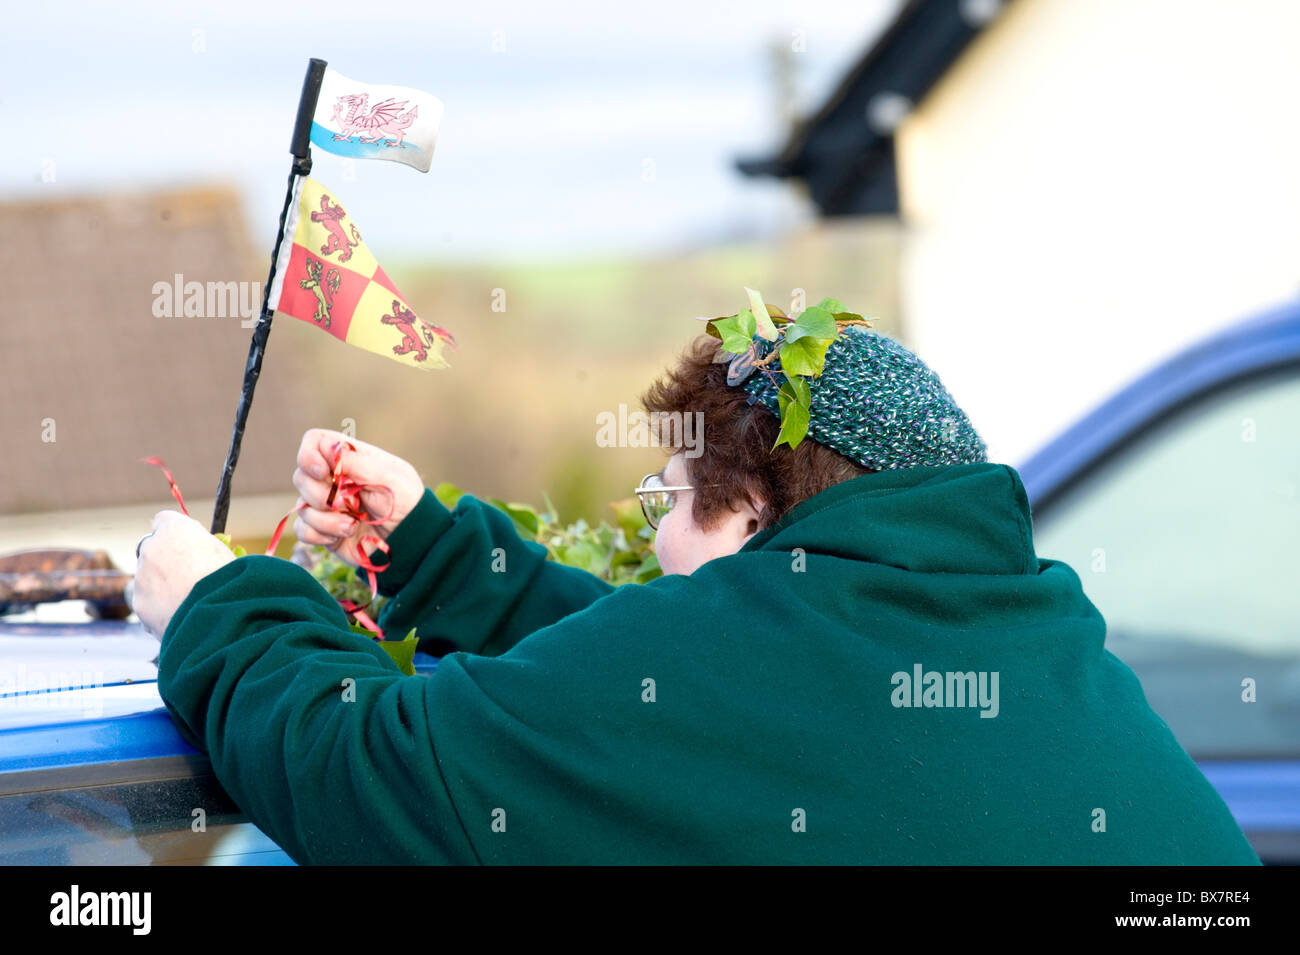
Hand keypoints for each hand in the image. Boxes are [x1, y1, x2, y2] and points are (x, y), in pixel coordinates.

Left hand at [130, 510, 236, 638]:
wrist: (218, 615)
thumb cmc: (232, 580)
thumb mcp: (226, 553)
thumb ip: (205, 546)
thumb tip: (201, 551)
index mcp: (176, 529)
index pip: (164, 520)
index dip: (175, 534)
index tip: (186, 545)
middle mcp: (152, 547)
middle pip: (153, 549)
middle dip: (165, 560)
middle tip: (187, 575)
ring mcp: (142, 576)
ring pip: (148, 578)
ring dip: (162, 586)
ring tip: (188, 602)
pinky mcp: (139, 603)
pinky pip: (149, 603)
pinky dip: (160, 609)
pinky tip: (181, 616)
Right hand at [291, 429, 424, 567]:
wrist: (411, 540)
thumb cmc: (407, 503)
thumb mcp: (389, 477)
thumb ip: (357, 463)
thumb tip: (327, 447)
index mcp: (350, 458)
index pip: (314, 442)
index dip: (309, 455)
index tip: (323, 472)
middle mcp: (333, 479)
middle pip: (301, 476)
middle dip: (319, 494)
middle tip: (346, 505)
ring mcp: (326, 506)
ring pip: (302, 507)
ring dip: (325, 520)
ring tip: (351, 525)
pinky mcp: (324, 530)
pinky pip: (303, 530)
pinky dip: (319, 535)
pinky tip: (340, 536)